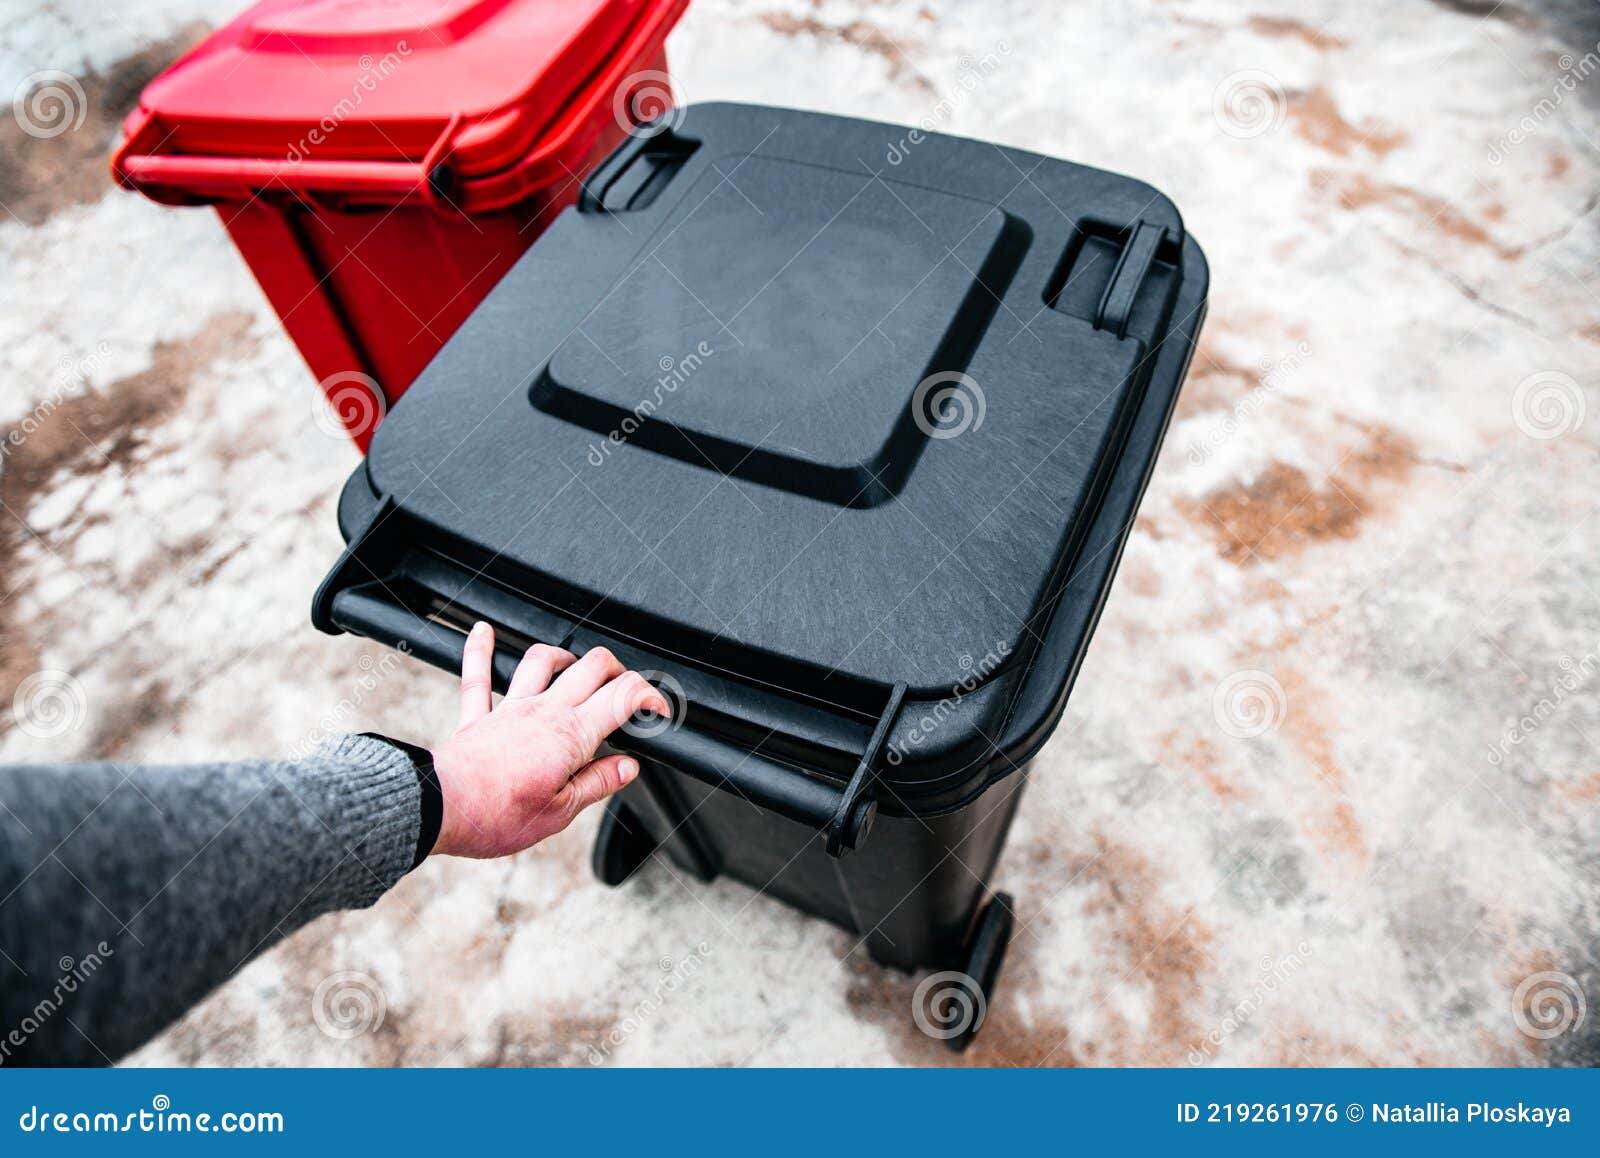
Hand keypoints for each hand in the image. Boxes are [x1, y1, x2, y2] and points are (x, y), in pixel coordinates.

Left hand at [428, 622, 670, 858]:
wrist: (439, 808)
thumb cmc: (495, 815)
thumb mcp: (560, 813)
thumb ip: (597, 783)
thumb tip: (628, 767)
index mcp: (571, 736)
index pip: (624, 696)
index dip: (650, 695)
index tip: (658, 709)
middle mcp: (544, 711)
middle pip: (592, 666)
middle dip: (618, 670)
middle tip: (626, 689)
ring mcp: (511, 708)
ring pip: (543, 660)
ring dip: (565, 656)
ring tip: (576, 666)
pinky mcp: (478, 716)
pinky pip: (477, 675)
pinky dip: (481, 649)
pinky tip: (484, 631)